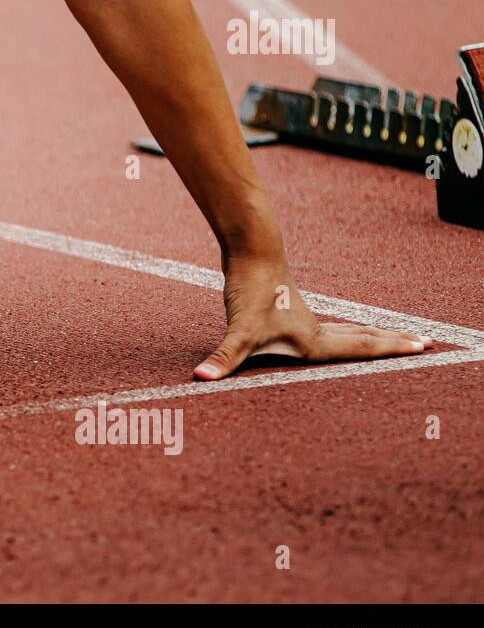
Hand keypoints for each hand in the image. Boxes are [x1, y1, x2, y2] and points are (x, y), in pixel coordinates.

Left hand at [194, 254, 429, 380]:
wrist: (250, 247)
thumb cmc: (250, 288)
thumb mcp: (238, 330)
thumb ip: (223, 358)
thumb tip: (200, 379)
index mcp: (312, 340)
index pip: (362, 348)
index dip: (392, 350)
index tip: (425, 347)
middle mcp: (314, 329)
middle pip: (363, 338)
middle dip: (392, 343)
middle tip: (427, 343)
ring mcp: (303, 317)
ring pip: (348, 329)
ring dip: (372, 336)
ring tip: (393, 338)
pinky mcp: (289, 309)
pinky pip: (328, 325)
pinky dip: (346, 330)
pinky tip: (341, 333)